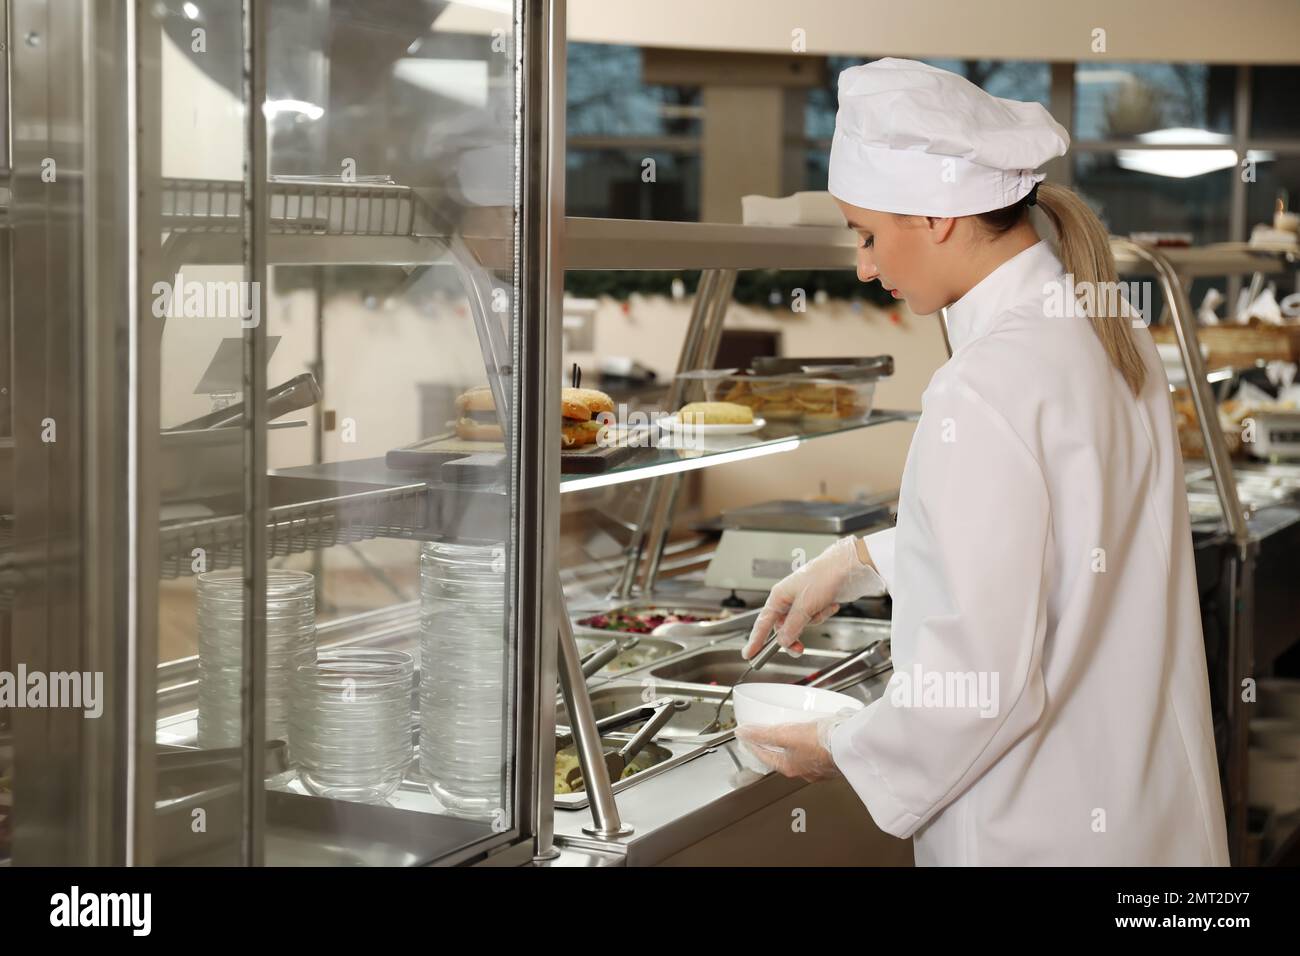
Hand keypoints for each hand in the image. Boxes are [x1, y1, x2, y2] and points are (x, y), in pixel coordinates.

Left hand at [734, 718, 841, 782]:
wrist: (852, 744)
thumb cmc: (821, 742)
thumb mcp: (786, 734)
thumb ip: (764, 734)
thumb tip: (743, 733)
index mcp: (790, 767)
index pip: (765, 757)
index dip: (754, 745)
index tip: (747, 738)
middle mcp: (804, 771)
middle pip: (783, 758)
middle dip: (775, 747)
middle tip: (768, 735)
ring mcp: (820, 768)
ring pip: (801, 756)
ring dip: (795, 746)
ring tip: (792, 733)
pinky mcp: (834, 761)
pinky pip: (818, 753)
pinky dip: (812, 745)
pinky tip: (816, 736)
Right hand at [743, 535, 881, 658]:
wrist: (846, 567)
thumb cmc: (823, 577)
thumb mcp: (804, 607)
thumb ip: (791, 627)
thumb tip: (783, 642)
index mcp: (779, 596)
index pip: (762, 623)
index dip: (755, 640)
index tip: (749, 654)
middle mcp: (787, 598)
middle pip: (784, 627)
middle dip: (794, 637)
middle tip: (799, 650)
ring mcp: (802, 600)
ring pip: (801, 624)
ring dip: (814, 620)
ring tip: (822, 609)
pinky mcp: (815, 602)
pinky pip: (815, 617)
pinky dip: (823, 614)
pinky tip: (830, 604)